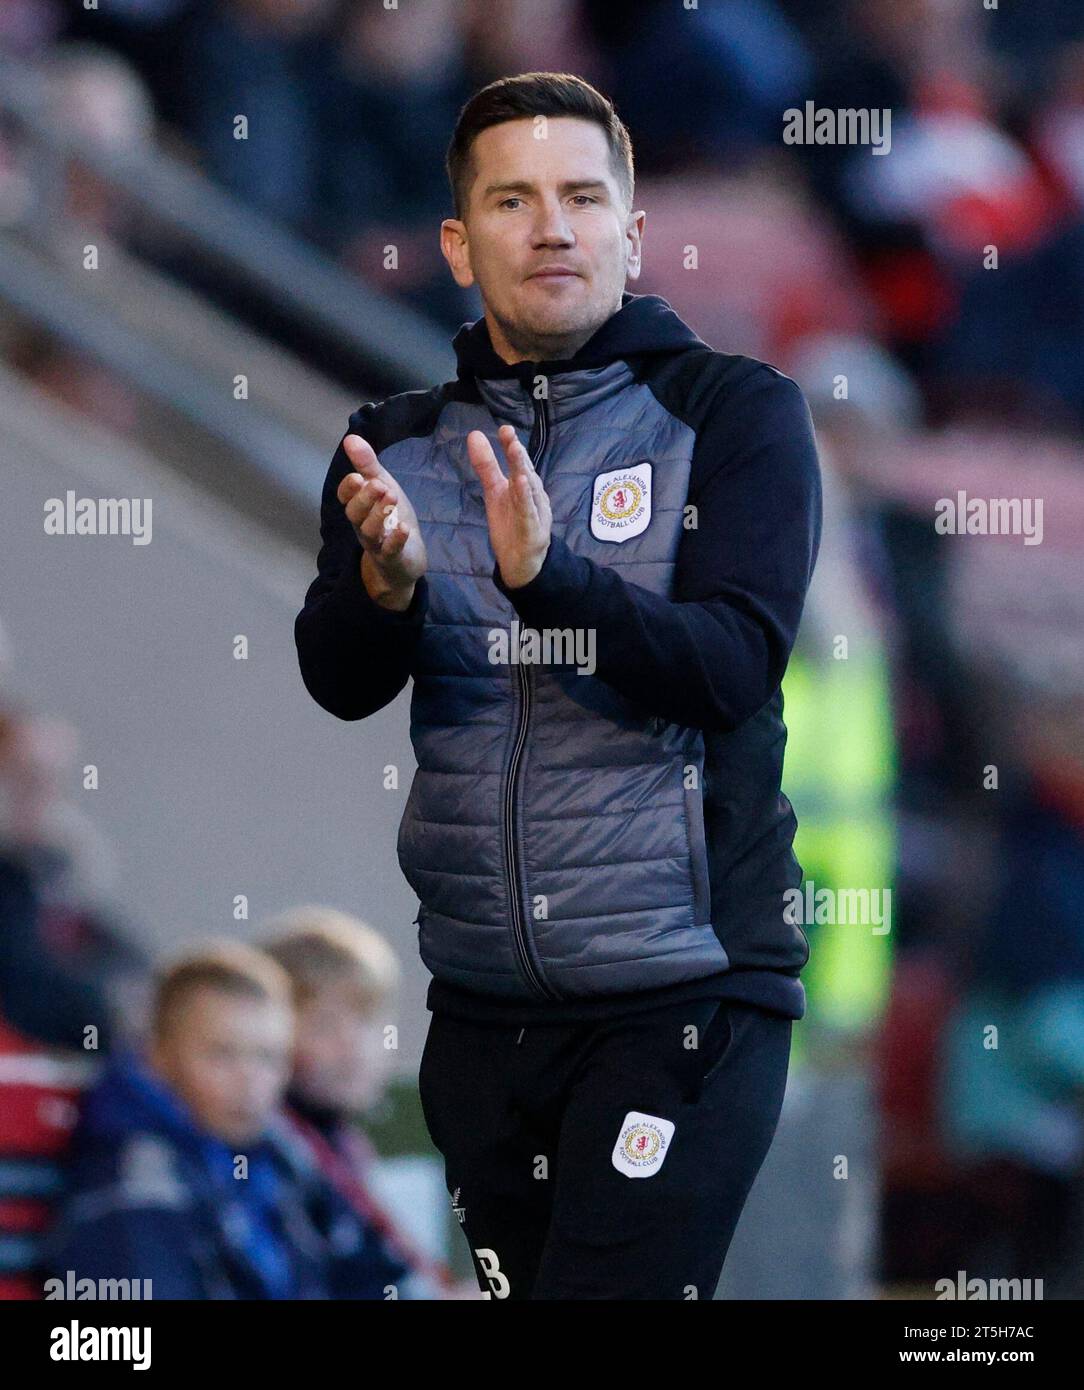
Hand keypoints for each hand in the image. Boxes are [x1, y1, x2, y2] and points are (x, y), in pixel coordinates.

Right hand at [337, 434, 426, 609]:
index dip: (348, 488)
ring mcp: (377, 544)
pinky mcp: (393, 559)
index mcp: (359, 508)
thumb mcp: (383, 486)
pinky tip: (403, 529)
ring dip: (379, 514)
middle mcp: (362, 526)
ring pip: (369, 532)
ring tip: (391, 497)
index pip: (345, 497)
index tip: (358, 476)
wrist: (406, 558)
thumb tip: (350, 438)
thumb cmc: (391, 518)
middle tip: (380, 485)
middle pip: (354, 514)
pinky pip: (390, 551)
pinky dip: (395, 540)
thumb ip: (367, 465)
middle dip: (365, 498)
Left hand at [467, 424, 551, 588]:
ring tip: (515, 451)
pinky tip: (520, 484)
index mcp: (523, 486)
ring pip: (530, 491)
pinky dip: (525, 499)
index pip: (518, 463)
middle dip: (517, 454)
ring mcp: (535, 514)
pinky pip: (529, 513)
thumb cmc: (511, 524)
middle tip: (508, 433)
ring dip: (523, 471)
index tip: (504, 428)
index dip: (512, 446)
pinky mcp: (533, 532)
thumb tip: (474, 434)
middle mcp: (532, 496)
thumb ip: (487, 466)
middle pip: (525, 472)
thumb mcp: (495, 492)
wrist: (521, 562)